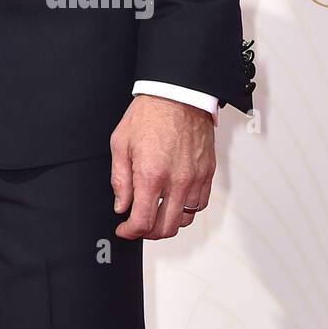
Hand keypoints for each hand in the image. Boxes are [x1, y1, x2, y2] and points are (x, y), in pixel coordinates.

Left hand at [110, 95, 215, 239]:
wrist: (177, 95)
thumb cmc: (149, 114)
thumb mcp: (120, 143)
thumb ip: (120, 179)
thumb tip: (121, 205)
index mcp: (150, 174)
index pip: (142, 221)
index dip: (130, 232)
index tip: (124, 229)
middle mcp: (176, 181)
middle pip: (165, 228)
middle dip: (147, 232)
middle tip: (137, 225)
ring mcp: (195, 179)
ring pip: (185, 219)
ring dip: (168, 223)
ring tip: (155, 214)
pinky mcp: (207, 174)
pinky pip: (200, 204)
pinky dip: (186, 210)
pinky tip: (174, 202)